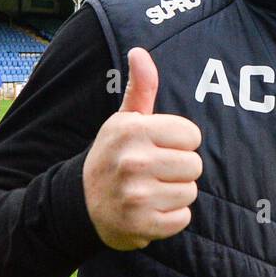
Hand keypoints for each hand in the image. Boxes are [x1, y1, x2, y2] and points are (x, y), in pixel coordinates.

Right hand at [83, 47, 203, 250]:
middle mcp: (133, 161)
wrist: (80, 204)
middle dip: (180, 170)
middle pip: (195, 165)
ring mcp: (136, 196)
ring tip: (151, 190)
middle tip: (155, 172)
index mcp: (132, 130)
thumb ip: (141, 87)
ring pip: (190, 192)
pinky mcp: (141, 225)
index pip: (192, 135)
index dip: (180, 143)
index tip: (159, 147)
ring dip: (175, 194)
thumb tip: (140, 51)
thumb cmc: (113, 156)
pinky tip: (150, 210)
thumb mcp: (124, 120)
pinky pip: (182, 219)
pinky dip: (170, 219)